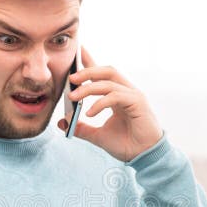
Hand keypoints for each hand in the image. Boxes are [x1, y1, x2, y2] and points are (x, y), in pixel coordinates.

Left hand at [57, 46, 162, 161]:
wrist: (144, 157)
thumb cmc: (126, 144)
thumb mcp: (98, 136)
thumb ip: (82, 128)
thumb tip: (61, 123)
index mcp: (118, 96)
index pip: (102, 74)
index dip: (90, 61)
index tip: (78, 49)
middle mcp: (126, 92)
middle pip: (107, 71)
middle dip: (87, 71)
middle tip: (70, 78)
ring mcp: (134, 95)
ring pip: (110, 82)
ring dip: (89, 87)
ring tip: (73, 96)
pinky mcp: (138, 103)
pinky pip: (116, 96)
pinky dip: (100, 103)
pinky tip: (90, 113)